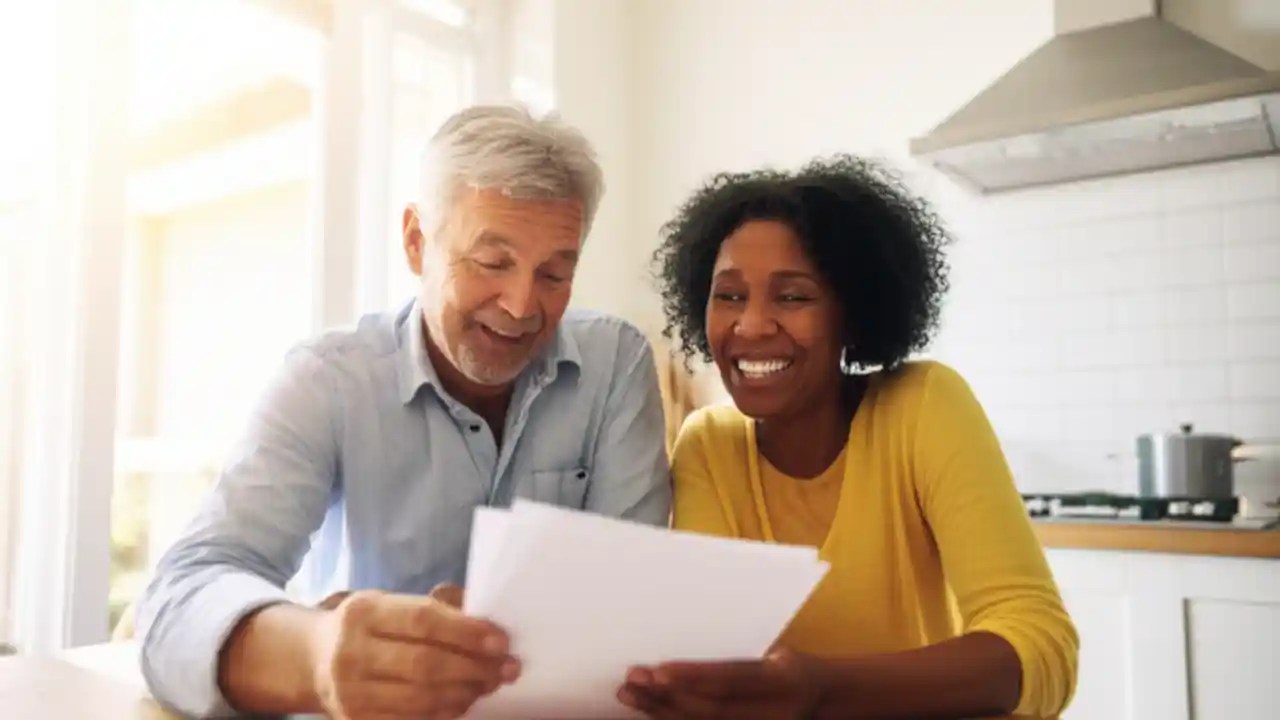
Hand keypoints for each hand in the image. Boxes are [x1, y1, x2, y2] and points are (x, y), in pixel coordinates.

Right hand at [307, 587, 517, 719]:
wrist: (314, 660)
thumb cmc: (369, 627)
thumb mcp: (392, 604)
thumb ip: (437, 607)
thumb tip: (485, 619)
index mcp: (363, 612)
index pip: (423, 620)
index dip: (467, 632)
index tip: (501, 641)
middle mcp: (351, 652)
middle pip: (425, 664)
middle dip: (474, 667)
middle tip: (507, 668)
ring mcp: (350, 692)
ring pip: (421, 699)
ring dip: (466, 693)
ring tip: (490, 683)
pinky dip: (445, 712)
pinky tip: (464, 701)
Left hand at [618, 648, 823, 719]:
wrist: (827, 697)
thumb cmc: (794, 663)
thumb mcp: (781, 650)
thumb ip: (744, 651)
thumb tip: (688, 631)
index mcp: (785, 679)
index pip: (733, 679)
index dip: (694, 677)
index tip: (658, 671)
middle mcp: (776, 710)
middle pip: (713, 708)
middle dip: (669, 696)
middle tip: (633, 680)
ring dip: (662, 711)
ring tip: (629, 694)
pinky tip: (650, 710)